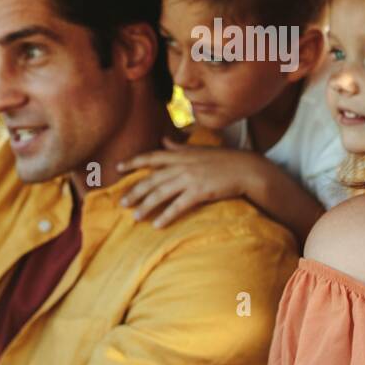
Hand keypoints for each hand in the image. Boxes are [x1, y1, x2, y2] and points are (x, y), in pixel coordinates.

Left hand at [115, 138, 264, 227]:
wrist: (246, 168)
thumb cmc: (223, 160)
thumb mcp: (199, 150)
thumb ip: (178, 147)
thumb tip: (164, 139)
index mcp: (181, 155)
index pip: (151, 156)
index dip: (133, 162)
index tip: (118, 168)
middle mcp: (182, 165)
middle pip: (152, 179)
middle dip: (135, 191)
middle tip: (122, 203)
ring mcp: (190, 178)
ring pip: (162, 193)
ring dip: (147, 206)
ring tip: (136, 217)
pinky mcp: (200, 192)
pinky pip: (178, 206)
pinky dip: (167, 216)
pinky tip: (157, 225)